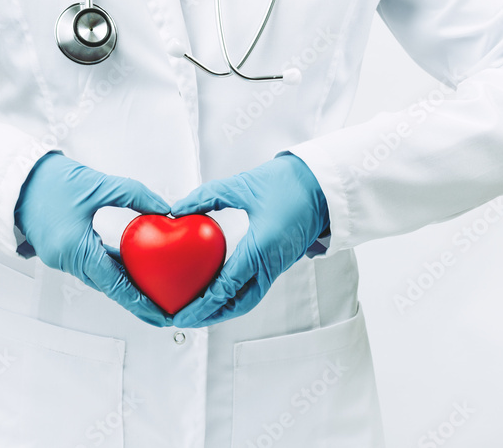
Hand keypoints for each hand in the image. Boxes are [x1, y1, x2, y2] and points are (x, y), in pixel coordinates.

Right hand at [14, 152, 171, 326]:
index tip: (158, 313)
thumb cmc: (50, 180)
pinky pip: (88, 265)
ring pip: (98, 276)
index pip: (114, 284)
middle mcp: (65, 259)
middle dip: (135, 296)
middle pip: (107, 285)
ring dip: (122, 281)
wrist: (17, 178)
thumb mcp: (99, 184)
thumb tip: (162, 207)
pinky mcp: (58, 250)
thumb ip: (135, 195)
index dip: (139, 301)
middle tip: (162, 304)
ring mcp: (59, 257)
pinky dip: (108, 266)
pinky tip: (127, 261)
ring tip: (150, 286)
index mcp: (74, 249)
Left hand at [170, 153, 328, 327]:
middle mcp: (271, 263)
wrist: (324, 186)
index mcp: (262, 248)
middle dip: (209, 316)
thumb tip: (178, 208)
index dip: (201, 304)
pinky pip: (255, 287)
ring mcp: (277, 265)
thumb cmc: (289, 183)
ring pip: (248, 299)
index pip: (227, 287)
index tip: (181, 313)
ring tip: (197, 311)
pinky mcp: (279, 261)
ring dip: (222, 309)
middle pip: (238, 304)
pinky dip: (234, 295)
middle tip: (184, 319)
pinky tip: (217, 290)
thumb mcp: (242, 185)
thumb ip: (208, 197)